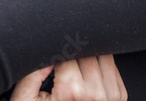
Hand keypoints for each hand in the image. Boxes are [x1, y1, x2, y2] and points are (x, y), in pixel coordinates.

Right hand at [11, 56, 126, 100]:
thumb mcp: (26, 100)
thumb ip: (32, 74)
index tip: (54, 55)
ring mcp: (110, 96)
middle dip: (74, 51)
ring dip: (89, 55)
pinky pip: (112, 65)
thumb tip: (47, 52)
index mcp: (70, 92)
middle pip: (87, 50)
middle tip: (64, 65)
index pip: (68, 50)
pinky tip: (87, 74)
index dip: (59, 49)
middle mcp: (93, 94)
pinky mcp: (119, 96)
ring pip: (102, 54)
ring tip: (74, 69)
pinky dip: (100, 63)